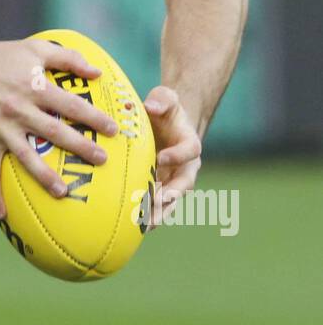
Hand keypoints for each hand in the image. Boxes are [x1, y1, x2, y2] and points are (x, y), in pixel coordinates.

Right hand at [0, 35, 118, 220]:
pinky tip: (3, 215)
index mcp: (34, 86)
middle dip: (79, 147)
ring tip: (62, 192)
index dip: (93, 117)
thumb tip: (98, 72)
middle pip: (54, 132)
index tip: (113, 130)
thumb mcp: (35, 48)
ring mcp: (1, 127)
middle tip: (101, 160)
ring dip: (44, 176)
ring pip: (25, 156)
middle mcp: (19, 109)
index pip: (70, 105)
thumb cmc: (1, 56)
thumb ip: (68, 58)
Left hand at [143, 85, 201, 227]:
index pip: (190, 150)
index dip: (178, 155)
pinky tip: (133, 226)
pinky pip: (157, 206)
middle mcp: (186, 166)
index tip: (161, 158)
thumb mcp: (165, 98)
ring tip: (146, 223)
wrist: (164, 125)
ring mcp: (174, 181)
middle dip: (172, 193)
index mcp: (190, 143)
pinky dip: (148, 215)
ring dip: (160, 212)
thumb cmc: (164, 110)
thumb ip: (162, 99)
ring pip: (171, 201)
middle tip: (158, 200)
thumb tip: (151, 106)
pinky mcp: (160, 189)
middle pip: (185, 183)